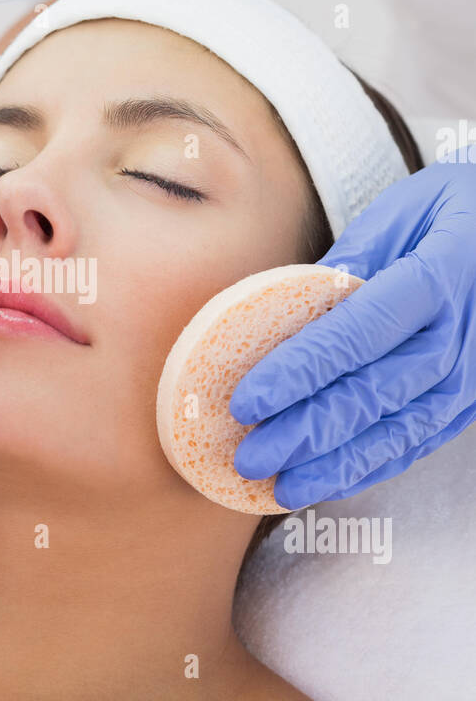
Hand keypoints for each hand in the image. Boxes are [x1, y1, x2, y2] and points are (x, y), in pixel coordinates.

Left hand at [230, 152, 475, 507]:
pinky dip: (369, 467)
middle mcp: (456, 337)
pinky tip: (326, 482)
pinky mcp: (469, 403)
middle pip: (370, 394)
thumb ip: (348, 262)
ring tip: (280, 488)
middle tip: (249, 457)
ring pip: (395, 432)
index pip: (355, 335)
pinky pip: (416, 443)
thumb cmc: (452, 213)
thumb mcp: (401, 214)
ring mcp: (469, 377)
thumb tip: (288, 306)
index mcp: (435, 279)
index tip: (247, 401)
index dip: (298, 373)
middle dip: (304, 433)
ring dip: (334, 466)